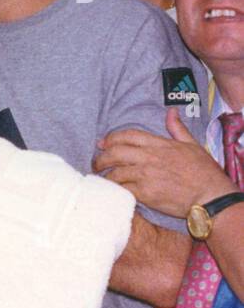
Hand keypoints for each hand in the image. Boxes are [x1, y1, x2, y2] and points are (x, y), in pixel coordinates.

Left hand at [94, 108, 234, 217]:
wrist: (210, 195)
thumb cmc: (204, 172)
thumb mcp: (192, 145)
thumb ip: (177, 129)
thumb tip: (171, 112)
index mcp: (160, 145)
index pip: (128, 135)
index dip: (111, 138)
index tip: (102, 144)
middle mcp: (150, 157)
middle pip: (115, 152)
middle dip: (101, 158)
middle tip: (96, 164)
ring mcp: (146, 175)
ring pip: (115, 172)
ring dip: (105, 175)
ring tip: (102, 179)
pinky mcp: (145, 193)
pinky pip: (122, 189)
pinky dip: (114, 189)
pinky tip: (111, 191)